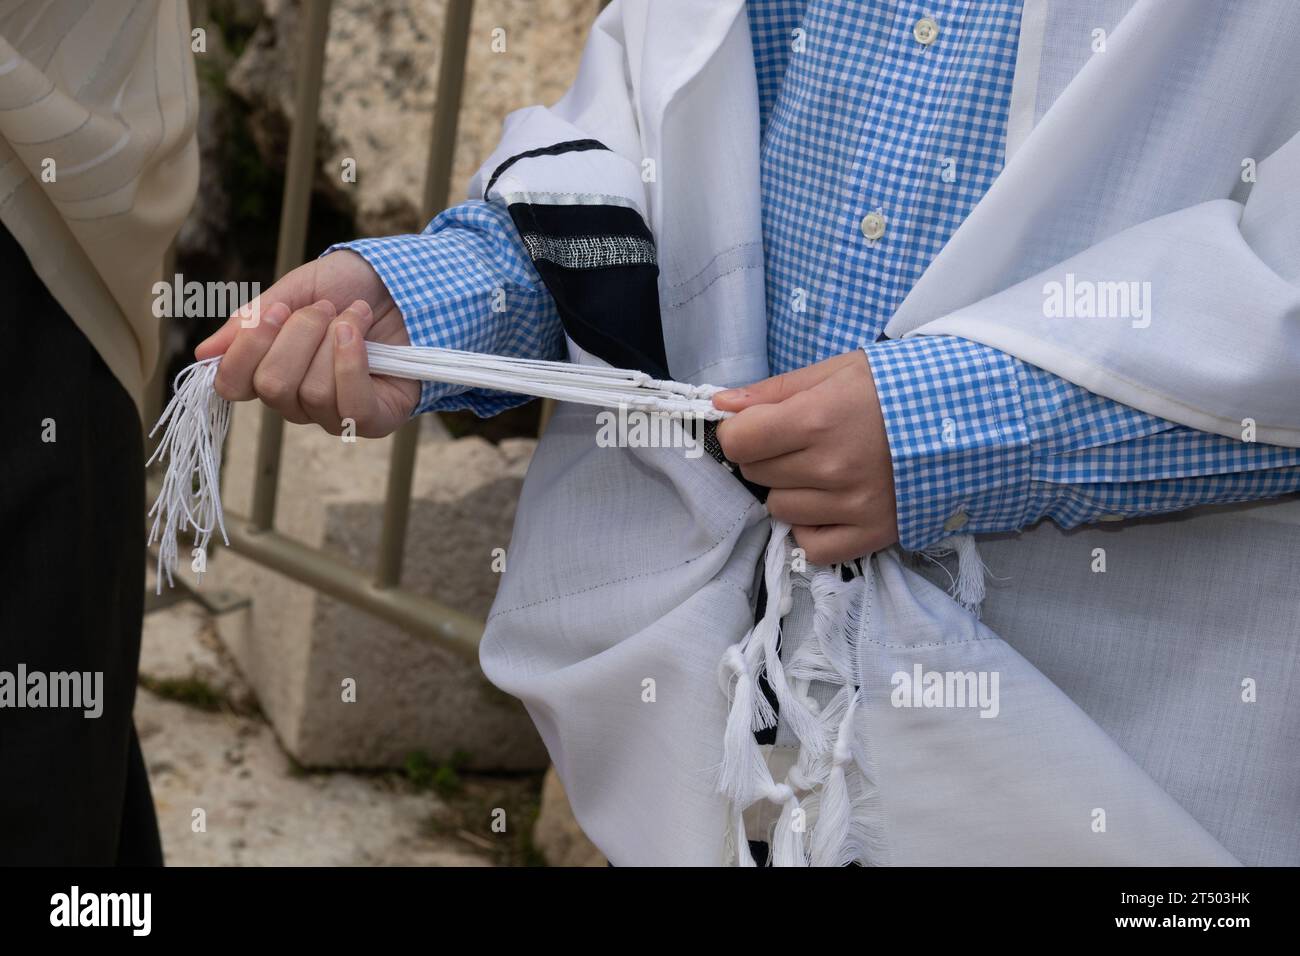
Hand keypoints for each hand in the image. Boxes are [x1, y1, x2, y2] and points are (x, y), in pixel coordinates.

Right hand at [195, 251, 419, 436]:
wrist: (408, 282)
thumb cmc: (351, 286)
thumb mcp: (295, 289)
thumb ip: (252, 320)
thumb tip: (204, 355)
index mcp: (270, 369)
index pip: (231, 384)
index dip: (247, 348)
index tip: (275, 310)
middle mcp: (297, 400)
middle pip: (272, 386)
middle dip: (299, 335)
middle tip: (326, 308)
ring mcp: (334, 414)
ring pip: (312, 393)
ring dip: (333, 341)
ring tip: (354, 316)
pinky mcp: (373, 420)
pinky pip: (350, 407)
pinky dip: (352, 363)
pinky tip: (358, 334)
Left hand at [713, 350, 897, 564]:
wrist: (972, 416)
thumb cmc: (900, 387)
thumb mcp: (838, 371)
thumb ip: (775, 391)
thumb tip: (723, 406)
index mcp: (818, 419)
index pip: (740, 442)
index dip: (740, 432)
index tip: (756, 426)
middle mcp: (832, 467)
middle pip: (757, 474)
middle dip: (767, 457)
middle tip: (800, 442)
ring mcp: (853, 505)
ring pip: (780, 510)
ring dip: (791, 491)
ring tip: (823, 470)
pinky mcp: (874, 534)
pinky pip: (813, 546)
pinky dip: (812, 528)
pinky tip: (829, 505)